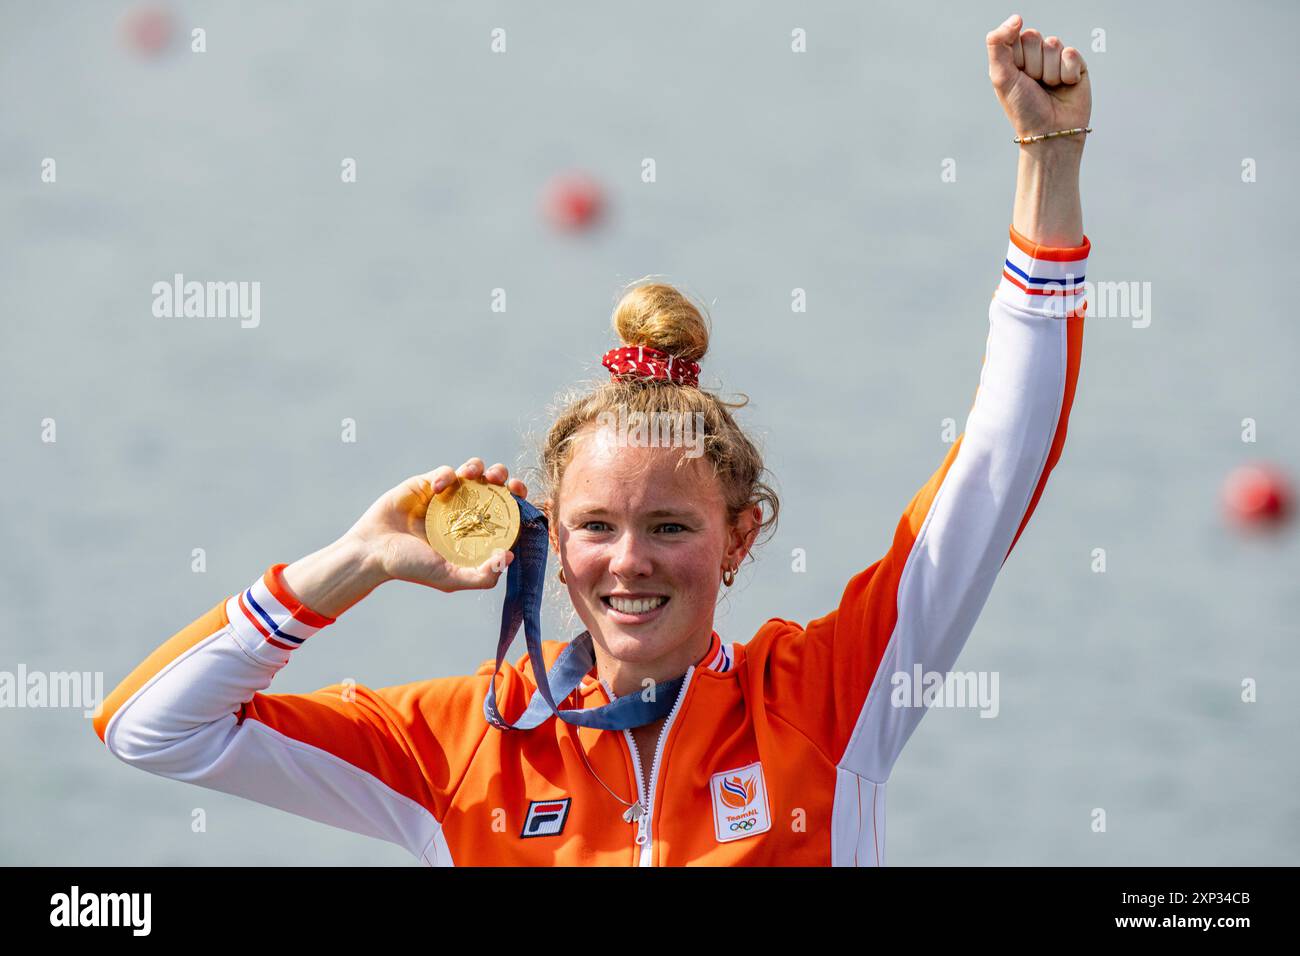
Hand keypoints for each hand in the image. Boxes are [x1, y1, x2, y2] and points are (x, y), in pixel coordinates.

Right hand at [343, 457, 529, 592]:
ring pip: (473, 472)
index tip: (522, 498)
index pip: (505, 513)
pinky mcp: (427, 484)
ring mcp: (447, 497)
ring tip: (477, 475)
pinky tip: (438, 488)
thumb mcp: (450, 578)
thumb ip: (481, 575)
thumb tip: (508, 557)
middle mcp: (464, 513)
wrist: (372, 552)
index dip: (517, 504)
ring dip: (480, 468)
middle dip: (505, 479)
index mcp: (475, 533)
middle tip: (506, 483)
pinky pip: (446, 471)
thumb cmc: (410, 568)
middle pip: (495, 488)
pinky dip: (446, 475)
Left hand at [986, 14, 1090, 140]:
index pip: (1016, 36)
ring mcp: (1057, 60)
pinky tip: (1065, 87)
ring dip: (1049, 72)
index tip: (1017, 79)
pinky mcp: (1076, 65)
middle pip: (1034, 37)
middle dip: (1032, 65)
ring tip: (1049, 89)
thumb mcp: (1001, 77)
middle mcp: (1036, 56)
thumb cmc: (1023, 108)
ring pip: (1053, 45)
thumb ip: (998, 43)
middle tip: (1034, 85)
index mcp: (1015, 58)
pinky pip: (1071, 53)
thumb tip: (1016, 17)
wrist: (1050, 133)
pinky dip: (1066, 73)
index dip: (1016, 59)